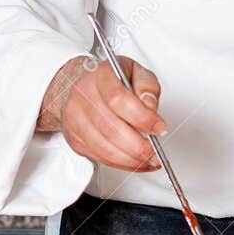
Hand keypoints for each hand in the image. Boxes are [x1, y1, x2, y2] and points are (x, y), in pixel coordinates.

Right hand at [42, 54, 164, 172]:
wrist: (78, 82)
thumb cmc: (109, 78)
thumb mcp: (135, 71)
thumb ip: (147, 86)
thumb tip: (150, 107)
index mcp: (99, 75)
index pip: (118, 100)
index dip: (142, 118)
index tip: (159, 128)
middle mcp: (82, 96)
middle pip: (110, 129)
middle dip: (138, 146)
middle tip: (155, 151)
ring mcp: (75, 118)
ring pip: (103, 148)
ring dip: (130, 160)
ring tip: (149, 160)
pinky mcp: (74, 138)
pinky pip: (98, 157)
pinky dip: (120, 164)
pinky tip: (134, 161)